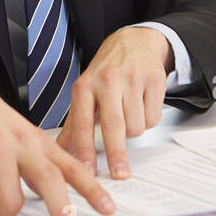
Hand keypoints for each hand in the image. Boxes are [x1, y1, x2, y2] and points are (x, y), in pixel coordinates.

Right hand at [0, 61, 113, 215]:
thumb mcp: (20, 133)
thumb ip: (35, 161)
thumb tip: (50, 189)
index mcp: (38, 140)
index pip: (72, 166)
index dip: (92, 188)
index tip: (107, 206)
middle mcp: (23, 144)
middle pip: (51, 180)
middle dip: (63, 211)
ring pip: (13, 195)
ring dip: (8, 215)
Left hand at [55, 25, 170, 179]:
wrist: (134, 41)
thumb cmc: (107, 71)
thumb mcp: (85, 92)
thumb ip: (74, 124)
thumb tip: (61, 152)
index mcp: (85, 86)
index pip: (82, 123)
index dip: (85, 150)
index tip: (88, 171)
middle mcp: (108, 80)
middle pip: (114, 126)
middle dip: (117, 155)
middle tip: (120, 174)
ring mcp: (133, 79)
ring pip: (136, 125)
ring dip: (134, 130)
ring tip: (129, 115)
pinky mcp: (154, 80)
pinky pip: (153, 117)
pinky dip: (148, 120)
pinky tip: (142, 106)